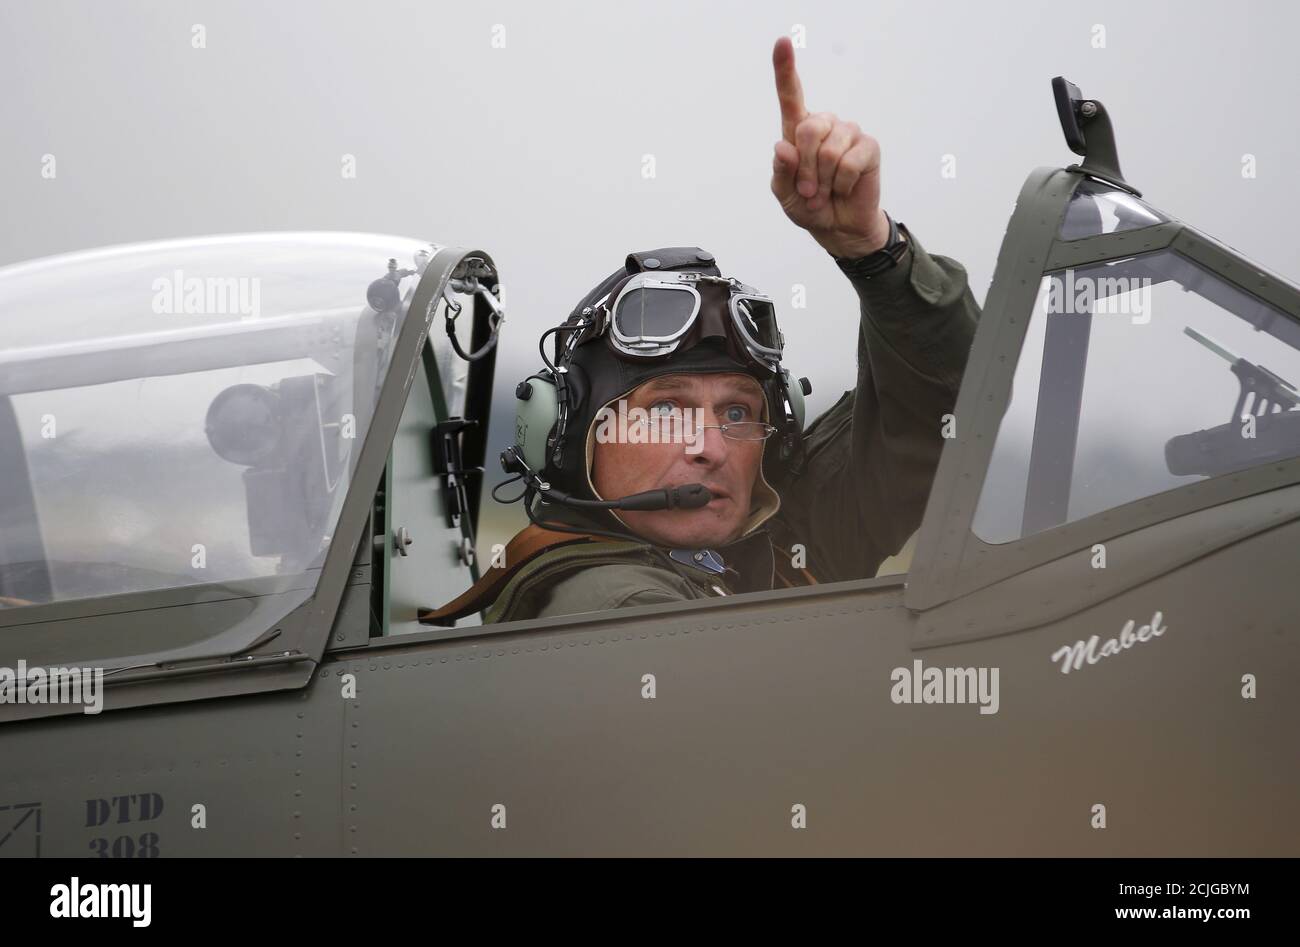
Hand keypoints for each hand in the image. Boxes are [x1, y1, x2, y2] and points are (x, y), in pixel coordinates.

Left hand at [770, 36, 890, 258]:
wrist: (839, 227)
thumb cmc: (810, 206)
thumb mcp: (785, 195)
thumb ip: (781, 172)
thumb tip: (783, 147)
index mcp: (798, 130)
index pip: (790, 95)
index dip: (785, 69)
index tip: (782, 42)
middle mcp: (825, 125)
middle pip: (808, 129)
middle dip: (805, 168)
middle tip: (808, 191)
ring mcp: (849, 133)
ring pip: (829, 150)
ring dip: (823, 181)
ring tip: (826, 192)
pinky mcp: (869, 146)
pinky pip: (849, 163)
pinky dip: (842, 184)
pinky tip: (844, 188)